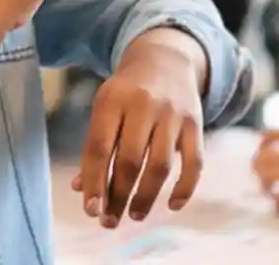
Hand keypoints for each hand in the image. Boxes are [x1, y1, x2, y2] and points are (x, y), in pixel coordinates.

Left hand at [72, 30, 205, 227]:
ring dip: (147, 196)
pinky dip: (185, 187)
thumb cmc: (126, 92)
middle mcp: (143, 105)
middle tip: (110, 221)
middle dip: (118, 196)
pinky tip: (172, 206)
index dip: (95, 182)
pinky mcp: (196, 123)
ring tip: (135, 215)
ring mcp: (173, 114)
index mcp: (112, 100)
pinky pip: (194, 162)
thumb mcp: (104, 109)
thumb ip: (95, 146)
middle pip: (130, 160)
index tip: (90, 210)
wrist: (164, 58)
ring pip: (160, 165)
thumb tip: (82, 189)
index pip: (100, 147)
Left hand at [252, 131, 278, 216]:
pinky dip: (277, 205)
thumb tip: (271, 141)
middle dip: (257, 169)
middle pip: (263, 159)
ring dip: (264, 187)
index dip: (260, 146)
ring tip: (268, 193)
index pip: (272, 136)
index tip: (258, 153)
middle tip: (260, 178)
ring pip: (267, 179)